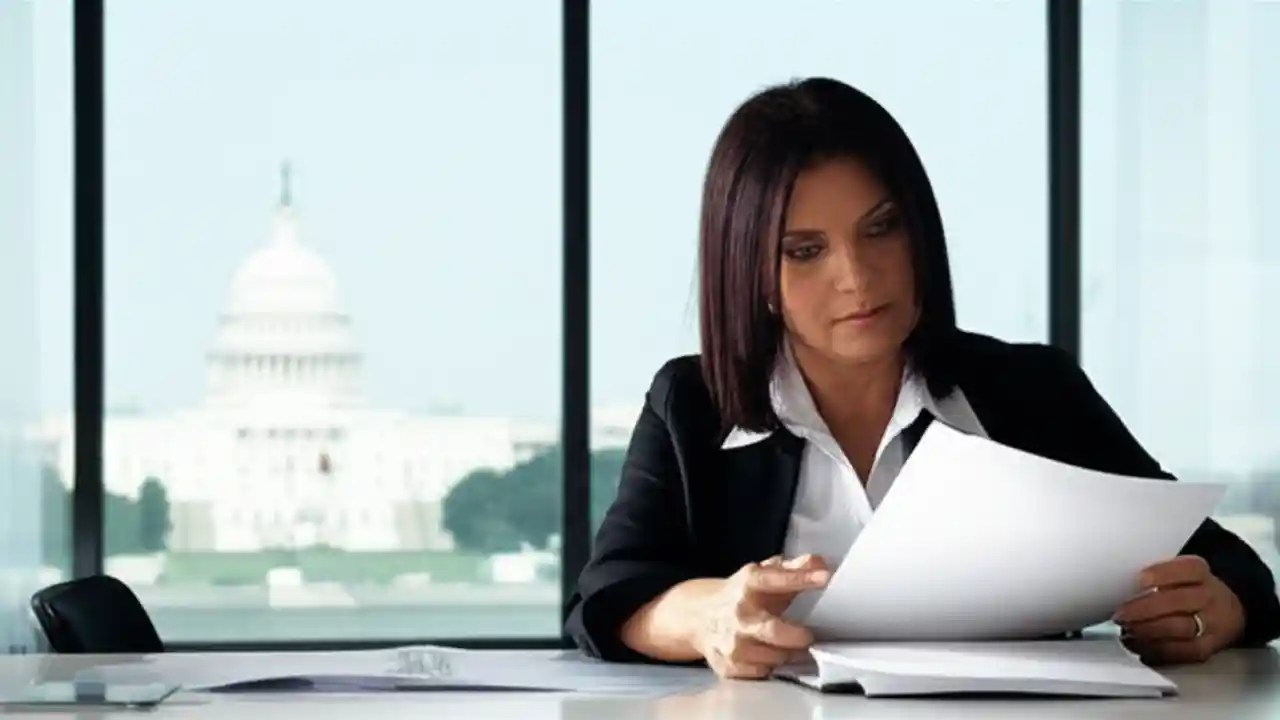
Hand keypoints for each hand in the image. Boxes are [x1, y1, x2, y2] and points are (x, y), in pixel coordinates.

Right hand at [692, 554, 830, 679]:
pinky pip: (762, 672)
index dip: (801, 578)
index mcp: (748, 584)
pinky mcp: (728, 665)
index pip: (776, 578)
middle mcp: (738, 614)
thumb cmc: (739, 596)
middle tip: (809, 635)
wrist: (697, 616)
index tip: (825, 577)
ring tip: (790, 645)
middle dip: (798, 636)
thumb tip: (819, 564)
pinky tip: (769, 655)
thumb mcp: (761, 575)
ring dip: (788, 653)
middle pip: (774, 631)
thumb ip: (792, 569)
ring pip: (773, 657)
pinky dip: (771, 665)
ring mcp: (731, 642)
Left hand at [1112, 555, 1245, 664]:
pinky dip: (1156, 650)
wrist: (1229, 614)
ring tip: (1126, 631)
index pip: (1187, 569)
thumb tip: (1118, 586)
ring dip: (1146, 631)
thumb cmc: (1190, 591)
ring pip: (1178, 628)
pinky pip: (1181, 652)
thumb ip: (1155, 578)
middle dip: (1143, 609)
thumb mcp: (1179, 575)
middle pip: (1178, 601)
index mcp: (1200, 573)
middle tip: (1120, 614)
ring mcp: (1212, 624)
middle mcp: (1209, 597)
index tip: (1139, 579)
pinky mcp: (1208, 648)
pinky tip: (1138, 646)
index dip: (1162, 574)